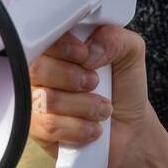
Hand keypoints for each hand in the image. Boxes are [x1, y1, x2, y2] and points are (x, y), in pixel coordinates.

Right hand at [29, 25, 167, 167]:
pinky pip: (49, 126)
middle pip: (36, 68)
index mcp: (59, 46)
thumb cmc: (123, 88)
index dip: (62, 46)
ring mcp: (35, 100)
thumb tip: (89, 49)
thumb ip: (114, 38)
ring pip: (46, 99)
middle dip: (72, 77)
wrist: (129, 129)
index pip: (43, 37)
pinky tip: (93, 128)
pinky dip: (78, 128)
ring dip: (83, 106)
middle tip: (95, 83)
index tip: (84, 54)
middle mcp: (42, 71)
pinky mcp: (37, 130)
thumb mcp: (131, 53)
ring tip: (103, 109)